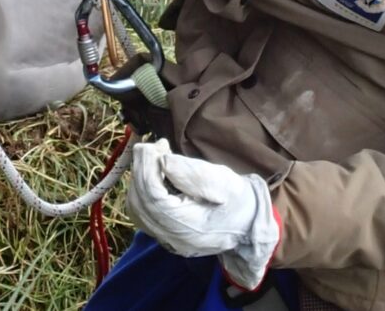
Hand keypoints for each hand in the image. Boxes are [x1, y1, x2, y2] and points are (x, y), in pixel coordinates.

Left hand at [125, 139, 281, 291]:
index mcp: (188, 227)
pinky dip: (141, 189)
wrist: (248, 223)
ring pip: (136, 207)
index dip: (147, 168)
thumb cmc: (238, 199)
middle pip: (140, 202)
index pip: (153, 198)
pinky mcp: (164, 233)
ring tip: (155, 157)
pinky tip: (154, 173)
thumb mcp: (223, 182)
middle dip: (142, 169)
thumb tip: (163, 161)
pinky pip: (141, 212)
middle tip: (156, 147)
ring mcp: (166, 239)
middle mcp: (172, 238)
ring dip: (139, 178)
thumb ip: (193, 173)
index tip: (156, 146)